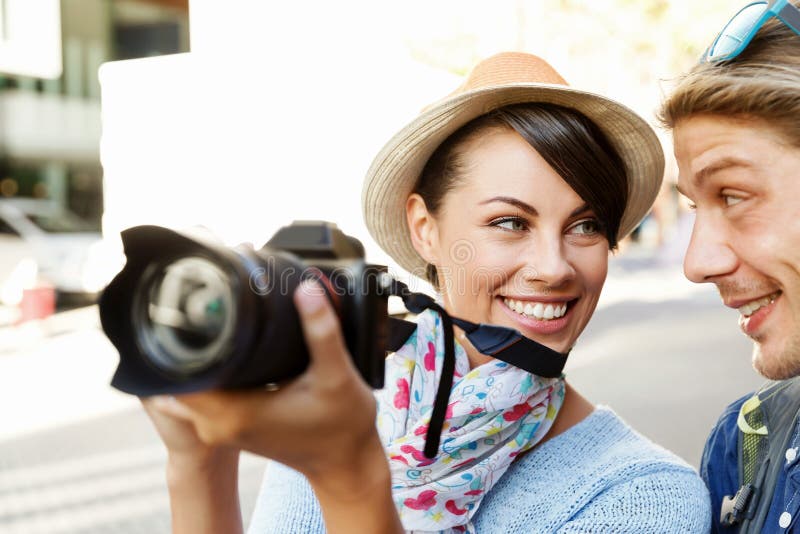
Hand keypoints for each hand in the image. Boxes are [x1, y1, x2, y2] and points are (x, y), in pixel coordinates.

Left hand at [152, 280, 383, 484]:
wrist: (345, 464)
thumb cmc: (344, 425)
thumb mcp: (338, 375)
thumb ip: (321, 332)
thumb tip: (306, 290)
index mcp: (235, 412)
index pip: (180, 371)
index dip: (182, 336)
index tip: (200, 306)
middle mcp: (219, 424)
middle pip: (180, 374)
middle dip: (192, 339)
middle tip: (214, 304)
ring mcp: (223, 428)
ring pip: (191, 383)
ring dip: (201, 356)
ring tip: (224, 322)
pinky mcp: (232, 425)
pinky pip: (206, 393)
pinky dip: (213, 370)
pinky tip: (233, 349)